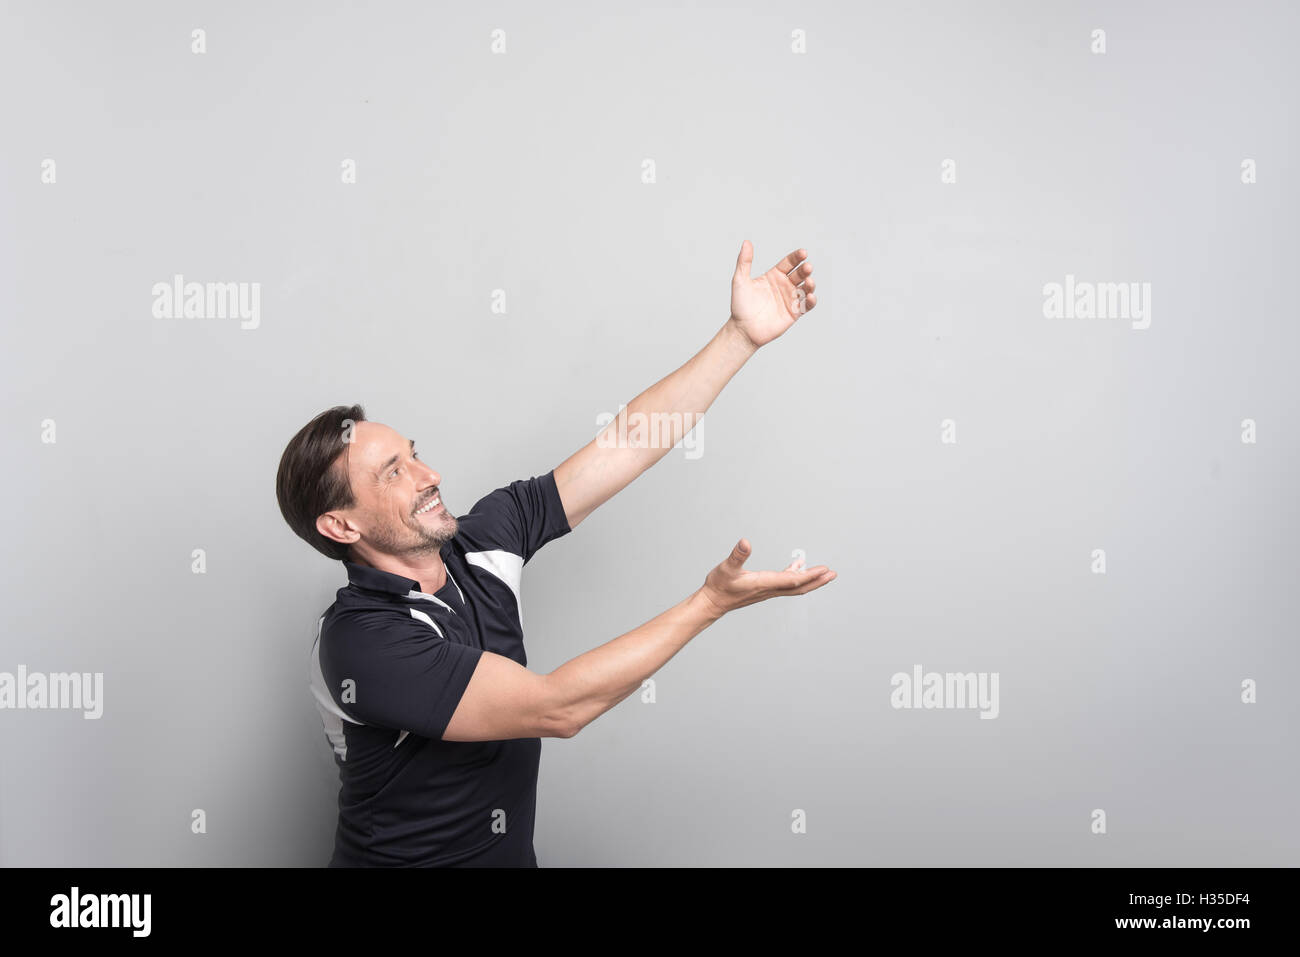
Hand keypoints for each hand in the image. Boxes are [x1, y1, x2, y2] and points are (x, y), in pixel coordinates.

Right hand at [698, 538, 835, 616]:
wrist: (713, 602)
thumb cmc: (719, 586)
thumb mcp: (726, 568)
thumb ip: (737, 555)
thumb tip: (745, 542)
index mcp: (764, 583)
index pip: (792, 581)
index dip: (809, 575)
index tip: (824, 569)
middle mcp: (769, 589)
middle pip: (799, 586)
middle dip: (817, 581)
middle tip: (832, 574)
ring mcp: (768, 590)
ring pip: (794, 586)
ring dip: (810, 580)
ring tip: (823, 573)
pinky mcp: (764, 589)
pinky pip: (785, 584)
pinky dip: (795, 575)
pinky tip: (797, 566)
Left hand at [729, 241, 817, 348]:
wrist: (743, 329)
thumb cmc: (740, 306)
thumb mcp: (740, 280)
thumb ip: (744, 262)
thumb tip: (746, 242)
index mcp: (774, 275)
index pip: (789, 262)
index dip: (797, 257)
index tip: (803, 253)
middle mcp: (784, 286)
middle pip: (800, 273)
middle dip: (806, 269)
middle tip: (807, 267)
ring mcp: (790, 299)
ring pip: (806, 288)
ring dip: (811, 283)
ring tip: (809, 282)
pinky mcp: (794, 313)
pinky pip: (807, 305)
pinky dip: (811, 300)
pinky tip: (810, 296)